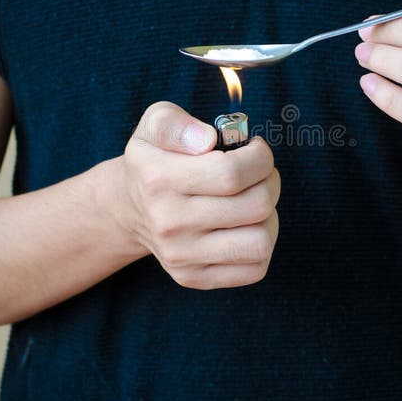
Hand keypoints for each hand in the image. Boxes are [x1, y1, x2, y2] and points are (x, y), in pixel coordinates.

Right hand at [118, 101, 279, 287]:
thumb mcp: (157, 123)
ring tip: (253, 201)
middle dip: (270, 182)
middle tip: (258, 174)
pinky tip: (244, 227)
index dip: (259, 158)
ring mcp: (180, 256)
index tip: (254, 150)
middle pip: (256, 206)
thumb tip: (207, 139)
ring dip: (269, 217)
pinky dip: (260, 246)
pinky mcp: (193, 277)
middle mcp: (168, 222)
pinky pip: (255, 268)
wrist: (131, 207)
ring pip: (260, 242)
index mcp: (159, 179)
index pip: (232, 174)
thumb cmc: (156, 158)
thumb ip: (177, 123)